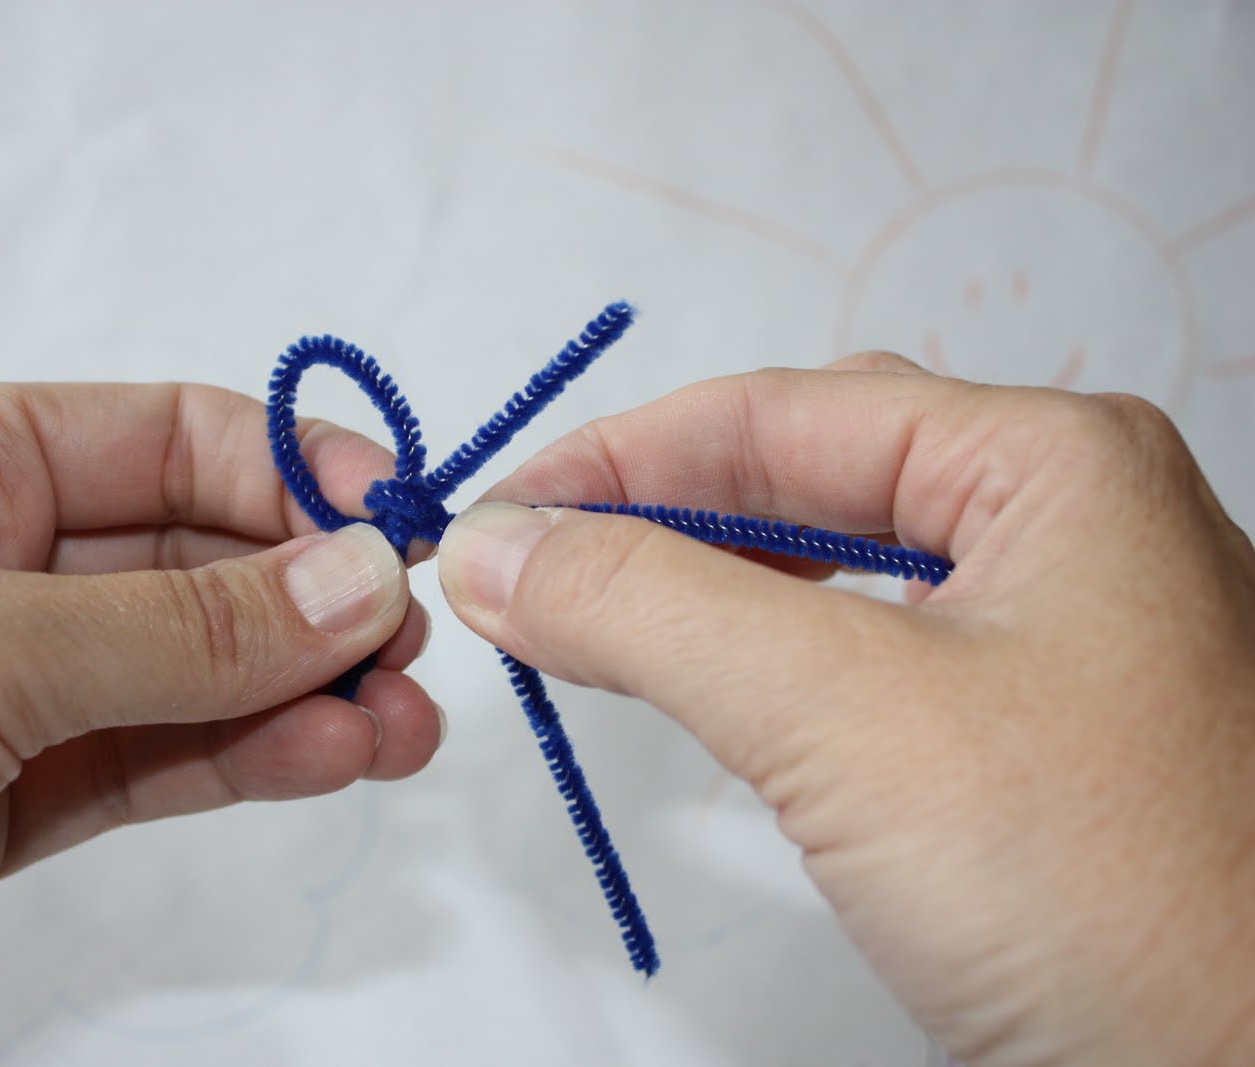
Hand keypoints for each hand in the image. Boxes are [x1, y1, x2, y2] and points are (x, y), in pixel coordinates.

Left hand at [0, 383, 442, 1066]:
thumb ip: (179, 627)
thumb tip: (363, 577)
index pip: (170, 439)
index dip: (296, 474)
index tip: (401, 529)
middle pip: (198, 560)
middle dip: (315, 602)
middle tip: (418, 653)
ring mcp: (0, 688)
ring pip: (192, 674)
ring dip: (305, 695)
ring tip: (408, 731)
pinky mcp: (0, 803)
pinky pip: (152, 761)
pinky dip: (246, 761)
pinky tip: (331, 763)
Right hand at [437, 354, 1254, 1066]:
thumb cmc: (1103, 889)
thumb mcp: (841, 713)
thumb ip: (648, 608)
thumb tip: (494, 546)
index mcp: (1053, 464)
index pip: (778, 414)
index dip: (614, 457)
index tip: (491, 516)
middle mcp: (1069, 527)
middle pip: (808, 475)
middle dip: (655, 514)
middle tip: (527, 566)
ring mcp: (1065, 636)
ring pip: (836, 569)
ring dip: (701, 588)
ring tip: (590, 620)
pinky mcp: (1044, 739)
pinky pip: (871, 657)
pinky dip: (765, 661)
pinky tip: (712, 687)